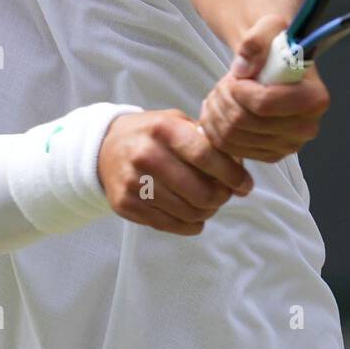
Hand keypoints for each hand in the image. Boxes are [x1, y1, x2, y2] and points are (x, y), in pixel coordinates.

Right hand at [98, 109, 252, 235]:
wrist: (104, 148)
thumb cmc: (151, 134)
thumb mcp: (175, 122)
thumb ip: (205, 139)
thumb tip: (239, 167)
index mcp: (163, 129)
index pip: (206, 156)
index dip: (232, 174)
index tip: (245, 184)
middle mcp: (145, 155)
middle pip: (200, 192)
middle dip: (222, 198)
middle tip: (226, 195)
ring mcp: (134, 183)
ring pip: (188, 213)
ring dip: (207, 212)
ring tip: (209, 203)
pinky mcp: (126, 205)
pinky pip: (171, 225)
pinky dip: (190, 224)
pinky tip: (193, 215)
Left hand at [199, 15, 330, 162]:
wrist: (276, 65)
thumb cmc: (276, 48)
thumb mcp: (269, 27)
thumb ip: (256, 40)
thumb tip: (243, 68)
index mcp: (314, 98)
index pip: (265, 103)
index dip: (240, 90)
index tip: (236, 76)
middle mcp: (306, 128)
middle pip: (245, 122)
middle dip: (225, 98)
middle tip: (224, 83)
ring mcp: (288, 145)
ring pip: (232, 136)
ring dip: (217, 112)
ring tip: (220, 93)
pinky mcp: (270, 155)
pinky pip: (229, 148)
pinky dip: (215, 128)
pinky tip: (220, 109)